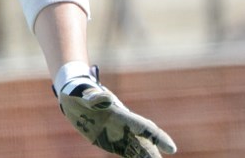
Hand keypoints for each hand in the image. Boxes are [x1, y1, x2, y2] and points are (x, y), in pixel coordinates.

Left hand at [56, 69, 176, 156]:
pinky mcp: (112, 143)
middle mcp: (124, 126)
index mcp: (119, 114)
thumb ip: (93, 97)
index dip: (157, 137)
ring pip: (139, 151)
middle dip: (154, 155)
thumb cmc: (79, 92)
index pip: (143, 126)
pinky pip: (129, 154)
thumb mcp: (83, 92)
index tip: (171, 148)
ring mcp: (119, 135)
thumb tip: (102, 99)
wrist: (73, 98)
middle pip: (144, 143)